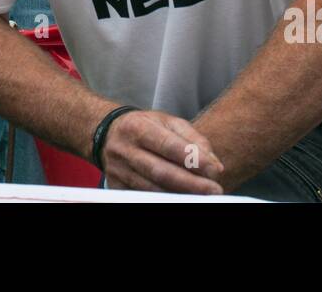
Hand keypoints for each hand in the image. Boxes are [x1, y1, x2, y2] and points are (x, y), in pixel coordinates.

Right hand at [100, 109, 225, 194]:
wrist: (106, 134)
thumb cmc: (144, 127)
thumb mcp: (167, 122)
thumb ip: (192, 139)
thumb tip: (214, 164)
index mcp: (138, 127)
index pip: (168, 145)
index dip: (192, 159)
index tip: (215, 170)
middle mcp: (125, 149)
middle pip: (160, 171)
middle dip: (191, 184)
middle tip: (214, 190)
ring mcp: (118, 170)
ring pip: (152, 188)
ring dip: (180, 195)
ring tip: (203, 197)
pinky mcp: (116, 186)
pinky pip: (142, 196)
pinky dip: (164, 199)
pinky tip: (181, 199)